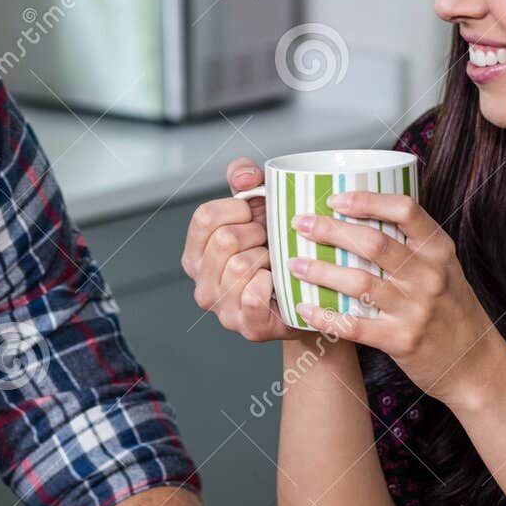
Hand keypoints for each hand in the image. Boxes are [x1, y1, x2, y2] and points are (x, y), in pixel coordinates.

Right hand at [180, 158, 302, 342]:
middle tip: (270, 242)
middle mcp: (202, 284)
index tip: (254, 216)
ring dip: (269, 258)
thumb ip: (245, 179)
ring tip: (277, 263)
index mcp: (195, 254)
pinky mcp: (247, 327)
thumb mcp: (258, 206)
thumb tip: (245, 178)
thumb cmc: (278, 248)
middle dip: (257, 234)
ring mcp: (222, 309)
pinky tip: (278, 281)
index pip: (204, 218)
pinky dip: (270, 282)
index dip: (236, 209)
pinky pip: (252, 295)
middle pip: (223, 240)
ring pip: (240, 265)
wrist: (309, 294)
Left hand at [286, 191, 505, 408]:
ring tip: (293, 263)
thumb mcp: (445, 269)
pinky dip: (323, 316)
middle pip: (373, 242)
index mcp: (439, 251)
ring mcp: (416, 309)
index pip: (405, 210)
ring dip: (320, 270)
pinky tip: (303, 307)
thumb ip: (413, 246)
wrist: (475, 365)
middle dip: (330, 229)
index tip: (335, 198)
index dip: (367, 200)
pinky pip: (353, 325)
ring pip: (358, 282)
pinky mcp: (402, 341)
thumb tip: (364, 215)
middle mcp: (429, 276)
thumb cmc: (452, 311)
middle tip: (301, 223)